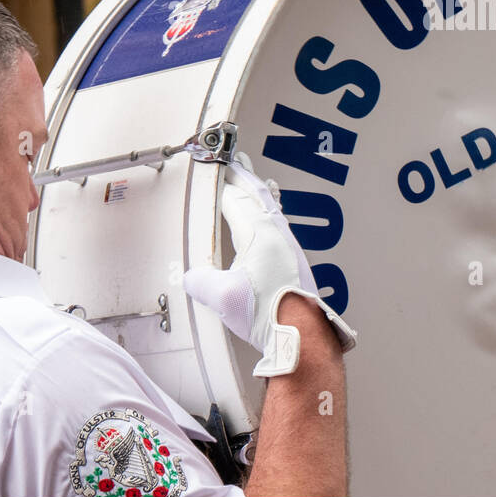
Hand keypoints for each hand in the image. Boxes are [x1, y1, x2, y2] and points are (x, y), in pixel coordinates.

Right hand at [183, 155, 355, 376]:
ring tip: (252, 183)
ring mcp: (289, 247)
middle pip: (258, 197)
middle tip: (235, 163)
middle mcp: (278, 235)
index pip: (236, 200)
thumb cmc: (269, 314)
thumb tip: (193, 277)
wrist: (302, 333)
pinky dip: (269, 212)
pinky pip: (278, 224)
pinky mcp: (294, 261)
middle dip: (244, 178)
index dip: (222, 185)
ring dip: (258, 193)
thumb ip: (202, 281)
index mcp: (260, 235)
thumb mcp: (222, 297)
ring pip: (271, 209)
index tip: (212, 172)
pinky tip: (269, 221)